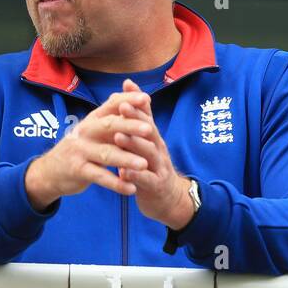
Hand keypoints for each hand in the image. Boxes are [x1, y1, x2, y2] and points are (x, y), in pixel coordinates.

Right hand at [23, 91, 154, 210]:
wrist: (50, 170)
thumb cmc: (81, 148)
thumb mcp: (94, 129)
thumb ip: (114, 116)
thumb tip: (135, 94)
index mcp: (93, 119)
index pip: (111, 105)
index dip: (128, 100)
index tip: (147, 98)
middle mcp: (85, 131)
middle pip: (109, 126)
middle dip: (129, 126)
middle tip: (149, 129)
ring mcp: (80, 151)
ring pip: (106, 153)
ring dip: (126, 159)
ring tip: (144, 164)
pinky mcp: (77, 170)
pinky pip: (99, 177)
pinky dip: (115, 183)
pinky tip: (131, 189)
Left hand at [113, 79, 197, 228]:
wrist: (169, 199)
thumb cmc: (151, 167)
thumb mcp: (147, 142)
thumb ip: (138, 119)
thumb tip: (129, 88)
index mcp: (153, 138)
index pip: (146, 116)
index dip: (137, 103)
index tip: (126, 88)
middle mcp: (158, 149)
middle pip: (149, 131)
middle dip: (136, 118)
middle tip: (122, 107)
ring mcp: (159, 167)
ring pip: (148, 154)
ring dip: (134, 145)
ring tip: (119, 137)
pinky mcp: (156, 186)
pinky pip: (146, 180)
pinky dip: (136, 176)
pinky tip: (124, 172)